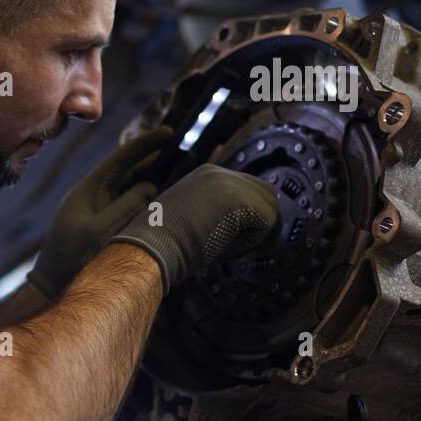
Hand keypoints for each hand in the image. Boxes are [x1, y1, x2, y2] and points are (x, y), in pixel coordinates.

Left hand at [27, 126, 174, 298]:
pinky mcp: (106, 227)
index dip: (144, 145)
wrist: (52, 286)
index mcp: (88, 190)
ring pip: (132, 189)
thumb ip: (126, 207)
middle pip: (128, 171)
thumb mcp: (99, 231)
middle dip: (154, 161)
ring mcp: (100, 212)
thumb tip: (151, 186)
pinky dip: (149, 202)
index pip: (120, 159)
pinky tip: (166, 200)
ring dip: (154, 180)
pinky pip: (131, 208)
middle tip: (184, 152)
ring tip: (181, 172)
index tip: (169, 133)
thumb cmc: (70, 259)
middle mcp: (94, 196)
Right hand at [108, 163, 279, 296]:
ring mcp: (231, 184)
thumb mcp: (187, 218)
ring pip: (270, 209)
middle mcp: (219, 173)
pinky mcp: (241, 200)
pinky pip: (266, 225)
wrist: (150, 248)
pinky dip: (250, 242)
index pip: (248, 189)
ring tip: (226, 245)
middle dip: (260, 220)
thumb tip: (240, 226)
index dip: (248, 215)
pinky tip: (223, 247)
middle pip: (267, 193)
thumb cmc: (161, 244)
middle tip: (240, 244)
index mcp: (205, 174)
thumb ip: (212, 212)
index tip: (235, 236)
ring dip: (255, 231)